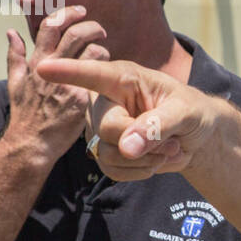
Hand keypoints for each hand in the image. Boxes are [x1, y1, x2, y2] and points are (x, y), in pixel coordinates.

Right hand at [4, 6, 108, 161]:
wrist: (32, 143)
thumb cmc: (25, 114)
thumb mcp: (14, 83)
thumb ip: (14, 55)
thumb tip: (11, 32)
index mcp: (37, 61)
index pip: (51, 25)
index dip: (67, 13)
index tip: (79, 11)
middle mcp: (51, 67)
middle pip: (75, 33)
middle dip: (91, 26)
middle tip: (99, 30)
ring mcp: (67, 82)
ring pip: (92, 51)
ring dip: (101, 48)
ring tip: (104, 52)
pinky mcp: (80, 97)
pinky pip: (99, 75)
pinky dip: (105, 69)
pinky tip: (107, 74)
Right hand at [35, 56, 215, 180]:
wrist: (197, 136)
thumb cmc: (192, 112)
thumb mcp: (186, 112)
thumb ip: (158, 125)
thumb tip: (127, 147)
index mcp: (124, 78)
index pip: (92, 75)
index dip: (68, 72)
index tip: (43, 68)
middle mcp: (108, 102)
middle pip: (106, 128)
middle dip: (143, 142)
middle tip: (174, 142)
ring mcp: (104, 128)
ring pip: (108, 154)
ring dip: (145, 160)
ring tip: (169, 148)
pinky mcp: (108, 152)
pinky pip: (112, 170)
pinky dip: (140, 172)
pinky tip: (156, 160)